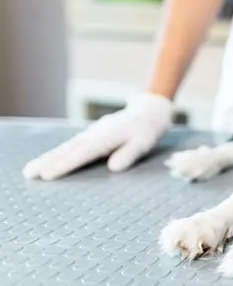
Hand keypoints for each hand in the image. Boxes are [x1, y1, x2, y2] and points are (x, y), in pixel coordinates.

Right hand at [22, 93, 173, 180]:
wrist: (150, 110)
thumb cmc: (148, 129)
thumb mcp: (145, 143)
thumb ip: (129, 154)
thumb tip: (112, 167)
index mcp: (107, 137)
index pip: (83, 153)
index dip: (65, 165)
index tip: (47, 175)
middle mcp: (96, 133)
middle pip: (69, 149)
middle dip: (48, 161)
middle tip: (29, 174)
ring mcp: (93, 132)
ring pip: (68, 146)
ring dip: (50, 157)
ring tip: (32, 170)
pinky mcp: (94, 133)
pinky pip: (74, 144)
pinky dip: (60, 152)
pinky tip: (51, 159)